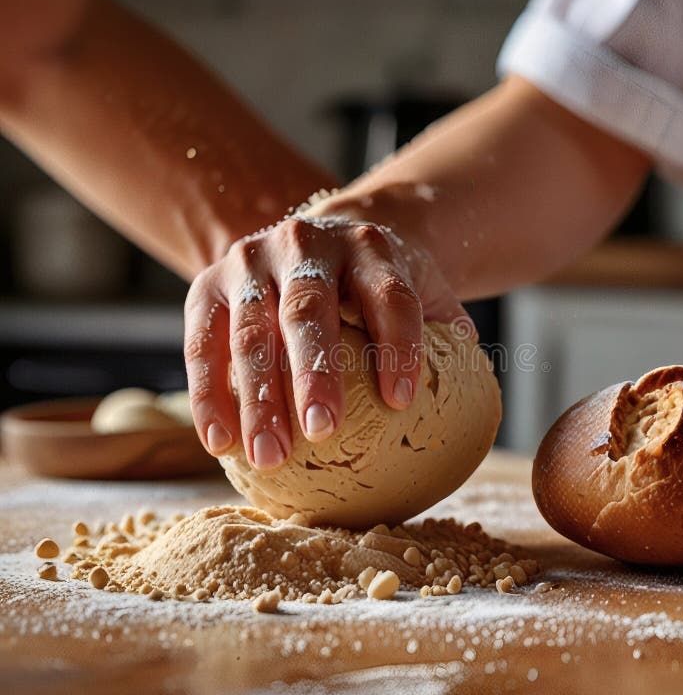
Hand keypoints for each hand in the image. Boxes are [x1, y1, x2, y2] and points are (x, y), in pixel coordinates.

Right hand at [184, 211, 466, 469]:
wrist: (319, 237)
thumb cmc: (377, 283)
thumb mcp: (421, 293)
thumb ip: (444, 339)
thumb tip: (468, 406)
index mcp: (370, 248)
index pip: (390, 296)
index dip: (396, 347)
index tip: (400, 404)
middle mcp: (306, 243)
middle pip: (309, 309)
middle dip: (313, 373)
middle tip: (320, 433)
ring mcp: (251, 259)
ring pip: (251, 330)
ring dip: (256, 397)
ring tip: (269, 457)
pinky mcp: (208, 282)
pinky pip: (202, 342)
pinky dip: (208, 392)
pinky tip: (219, 441)